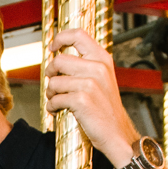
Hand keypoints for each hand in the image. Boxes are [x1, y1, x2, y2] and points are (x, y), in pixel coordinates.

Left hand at [45, 28, 137, 165]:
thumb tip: (60, 58)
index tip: (53, 47)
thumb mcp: (102, 79)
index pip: (78, 35)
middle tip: (52, 83)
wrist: (117, 134)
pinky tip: (58, 110)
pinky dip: (52, 106)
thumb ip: (86, 65)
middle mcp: (98, 68)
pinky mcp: (82, 100)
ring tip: (56, 100)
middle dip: (50, 73)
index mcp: (102, 59)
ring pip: (54, 81)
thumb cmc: (106, 109)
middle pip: (59, 60)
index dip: (60, 38)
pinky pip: (55, 99)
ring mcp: (90, 84)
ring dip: (50, 93)